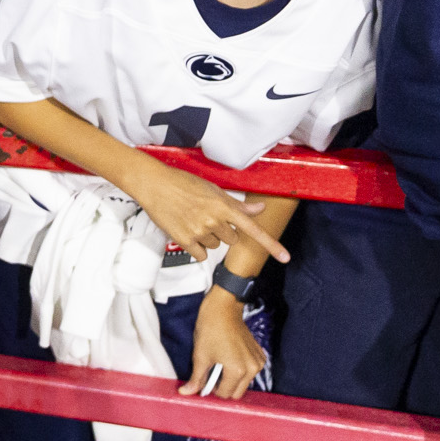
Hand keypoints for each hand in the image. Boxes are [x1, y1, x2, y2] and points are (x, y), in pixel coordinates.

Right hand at [127, 158, 288, 262]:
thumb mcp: (212, 189)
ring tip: (193, 221)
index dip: (271, 245)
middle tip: (208, 217)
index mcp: (223, 206)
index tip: (286, 258)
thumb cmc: (183, 182)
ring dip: (209, 238)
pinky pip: (200, 254)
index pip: (252, 229)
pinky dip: (197, 248)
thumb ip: (237, 204)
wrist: (154, 184)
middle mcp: (214, 220)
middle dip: (224, 231)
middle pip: (232, 239)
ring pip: (215, 246)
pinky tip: (188, 232)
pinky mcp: (184, 240)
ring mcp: (199, 231)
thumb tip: (259, 208)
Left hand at [181, 288, 267, 399]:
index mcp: (237, 371)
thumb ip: (196, 378)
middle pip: (237, 393)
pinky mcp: (261, 356)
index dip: (212, 389)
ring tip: (220, 364)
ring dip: (232, 380)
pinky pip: (250, 373)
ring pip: (244, 384)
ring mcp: (258, 363)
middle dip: (223, 387)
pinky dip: (240, 371)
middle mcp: (252, 370)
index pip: (225, 394)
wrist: (224, 308)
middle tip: (212, 373)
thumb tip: (186, 393)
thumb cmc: (210, 330)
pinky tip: (230, 358)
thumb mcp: (200, 355)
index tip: (205, 379)